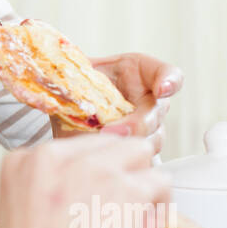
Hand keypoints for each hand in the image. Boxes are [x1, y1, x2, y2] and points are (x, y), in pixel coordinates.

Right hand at [0, 134, 170, 227]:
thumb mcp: (24, 220)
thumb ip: (53, 195)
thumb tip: (96, 193)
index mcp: (23, 161)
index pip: (78, 148)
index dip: (96, 176)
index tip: (99, 205)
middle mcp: (53, 155)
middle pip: (111, 145)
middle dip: (122, 177)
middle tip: (120, 218)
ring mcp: (91, 169)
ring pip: (140, 155)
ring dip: (143, 190)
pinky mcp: (124, 191)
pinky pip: (161, 181)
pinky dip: (161, 208)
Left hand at [51, 53, 182, 154]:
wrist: (66, 109)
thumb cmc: (77, 85)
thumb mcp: (75, 71)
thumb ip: (72, 68)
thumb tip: (56, 66)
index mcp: (140, 74)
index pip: (169, 75)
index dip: (170, 81)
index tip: (162, 89)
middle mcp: (149, 101)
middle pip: (158, 114)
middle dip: (139, 124)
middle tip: (113, 131)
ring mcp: (146, 129)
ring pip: (151, 141)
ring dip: (127, 144)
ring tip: (99, 144)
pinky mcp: (135, 153)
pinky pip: (139, 161)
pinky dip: (122, 161)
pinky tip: (102, 158)